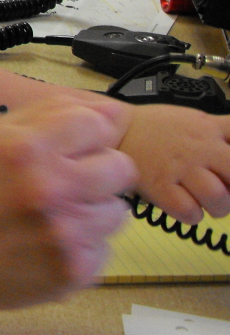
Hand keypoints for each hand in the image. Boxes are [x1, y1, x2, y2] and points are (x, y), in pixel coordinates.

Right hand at [0, 97, 136, 313]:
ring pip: (117, 211)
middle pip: (121, 167)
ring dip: (91, 211)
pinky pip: (105, 248)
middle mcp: (49, 188)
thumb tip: (112, 110)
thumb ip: (51, 113)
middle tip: (65, 183)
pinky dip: (82, 246)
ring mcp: (65, 234)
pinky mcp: (75, 271)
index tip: (72, 148)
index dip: (88, 135)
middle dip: (98, 172)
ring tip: (52, 216)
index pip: (97, 123)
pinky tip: (47, 244)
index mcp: (25, 148)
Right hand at [116, 104, 229, 223]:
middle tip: (221, 191)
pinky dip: (192, 215)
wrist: (116, 130)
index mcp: (208, 129)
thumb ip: (221, 131)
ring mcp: (179, 167)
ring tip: (202, 200)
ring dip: (216, 207)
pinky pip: (190, 212)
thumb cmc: (156, 128)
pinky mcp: (160, 186)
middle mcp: (198, 147)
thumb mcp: (193, 119)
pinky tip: (184, 205)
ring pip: (218, 198)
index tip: (228, 173)